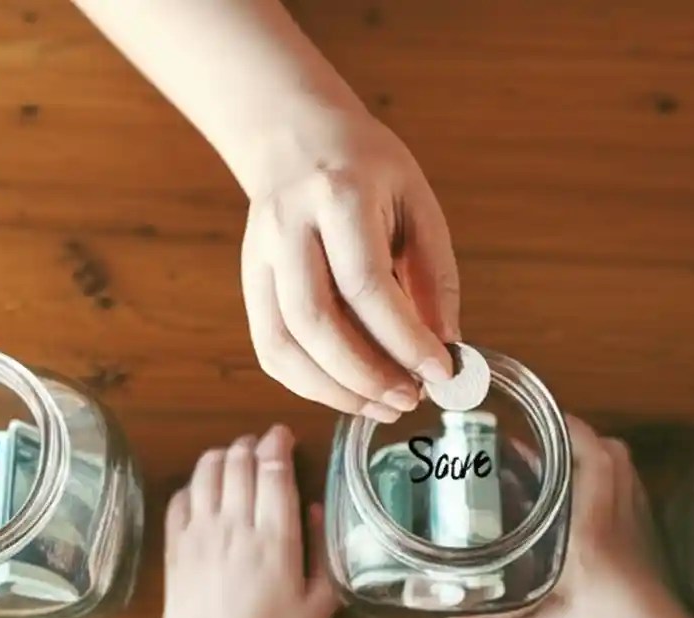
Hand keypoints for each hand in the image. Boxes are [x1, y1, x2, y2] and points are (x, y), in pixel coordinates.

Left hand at [160, 424, 336, 617]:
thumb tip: (316, 507)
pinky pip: (181, 493)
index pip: (274, 470)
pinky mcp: (175, 540)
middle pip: (240, 459)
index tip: (286, 435)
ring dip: (225, 454)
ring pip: (208, 468)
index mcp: (274, 536)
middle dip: (254, 442)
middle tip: (265, 446)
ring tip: (238, 458)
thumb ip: (324, 553)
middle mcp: (235, 522)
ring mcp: (200, 528)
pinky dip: (196, 482)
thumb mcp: (318, 605)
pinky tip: (207, 489)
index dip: (280, 443)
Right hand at [239, 108, 459, 421]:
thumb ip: (433, 276)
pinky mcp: (248, 282)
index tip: (441, 371)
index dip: (405, 338)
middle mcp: (289, 227)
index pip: (367, 284)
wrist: (293, 135)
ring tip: (384, 406)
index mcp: (339, 196)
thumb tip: (445, 347)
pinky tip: (347, 393)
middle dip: (368, 375)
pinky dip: (308, 383)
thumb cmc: (366, 167)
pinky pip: (270, 349)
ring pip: (285, 344)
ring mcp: (259, 256)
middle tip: (411, 399)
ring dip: (337, 390)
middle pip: (317, 321)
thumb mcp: (417, 203)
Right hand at [440, 416, 693, 617]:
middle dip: (575, 435)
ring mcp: (636, 520)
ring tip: (556, 461)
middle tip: (538, 442)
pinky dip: (607, 475)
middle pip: (609, 450)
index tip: (536, 418)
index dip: (567, 427)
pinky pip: (629, 485)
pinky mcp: (645, 534)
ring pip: (623, 465)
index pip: (590, 455)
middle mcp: (617, 512)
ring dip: (593, 452)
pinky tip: (581, 496)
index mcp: (592, 525)